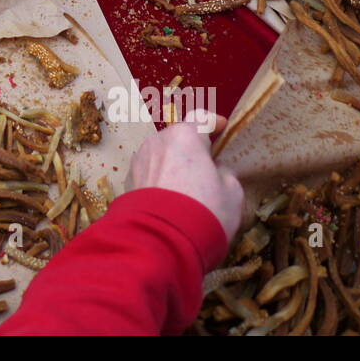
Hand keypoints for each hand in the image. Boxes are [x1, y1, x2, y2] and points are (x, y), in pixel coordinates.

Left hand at [126, 110, 243, 242]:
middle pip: (178, 137)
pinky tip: (167, 199)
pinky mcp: (127, 181)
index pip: (200, 118)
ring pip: (161, 155)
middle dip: (191, 148)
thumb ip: (224, 173)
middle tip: (205, 168)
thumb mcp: (232, 192)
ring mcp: (139, 160)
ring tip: (185, 188)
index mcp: (185, 137)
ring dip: (172, 164)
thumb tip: (215, 170)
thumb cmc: (204, 212)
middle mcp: (158, 142)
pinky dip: (158, 180)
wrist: (162, 242)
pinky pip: (148, 173)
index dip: (213, 122)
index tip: (221, 127)